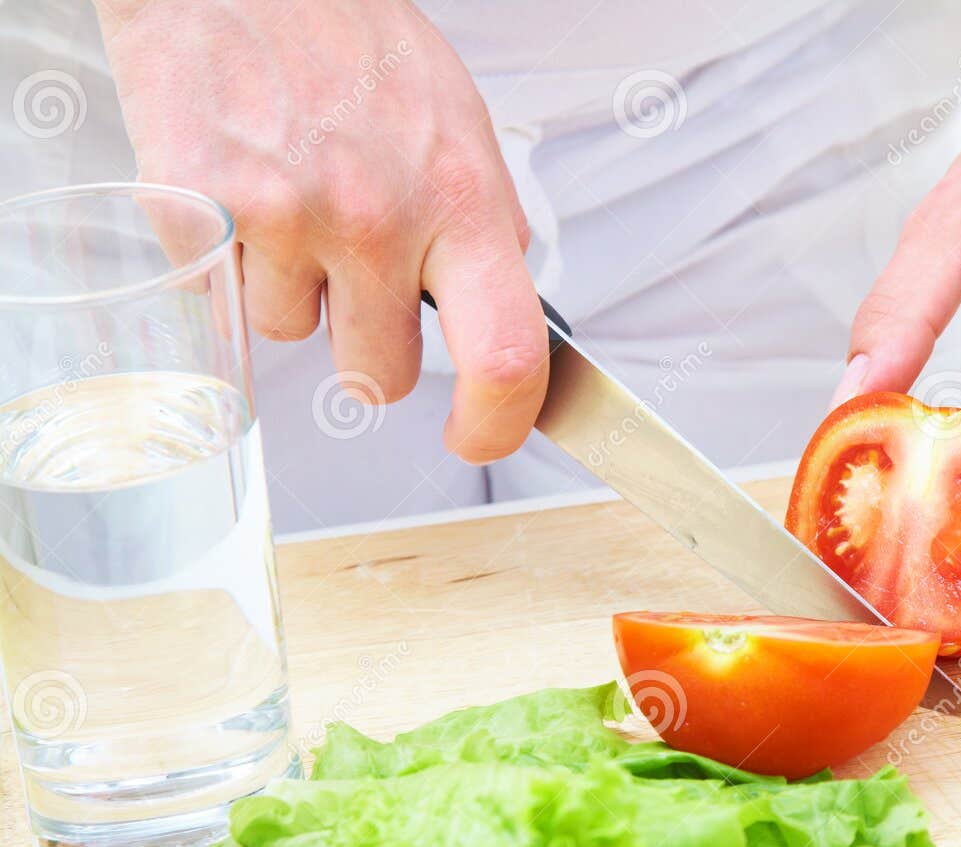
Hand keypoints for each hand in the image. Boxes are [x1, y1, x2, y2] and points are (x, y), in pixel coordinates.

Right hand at [94, 0, 545, 462]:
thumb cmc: (348, 36)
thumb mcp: (454, 121)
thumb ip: (479, 223)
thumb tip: (500, 309)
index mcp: (460, 198)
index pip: (508, 354)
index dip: (497, 422)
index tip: (476, 436)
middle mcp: (378, 218)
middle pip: (376, 377)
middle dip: (363, 346)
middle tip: (349, 274)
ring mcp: (285, 218)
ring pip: (289, 335)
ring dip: (289, 288)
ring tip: (288, 194)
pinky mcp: (197, 214)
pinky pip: (216, 296)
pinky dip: (223, 259)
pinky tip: (236, 187)